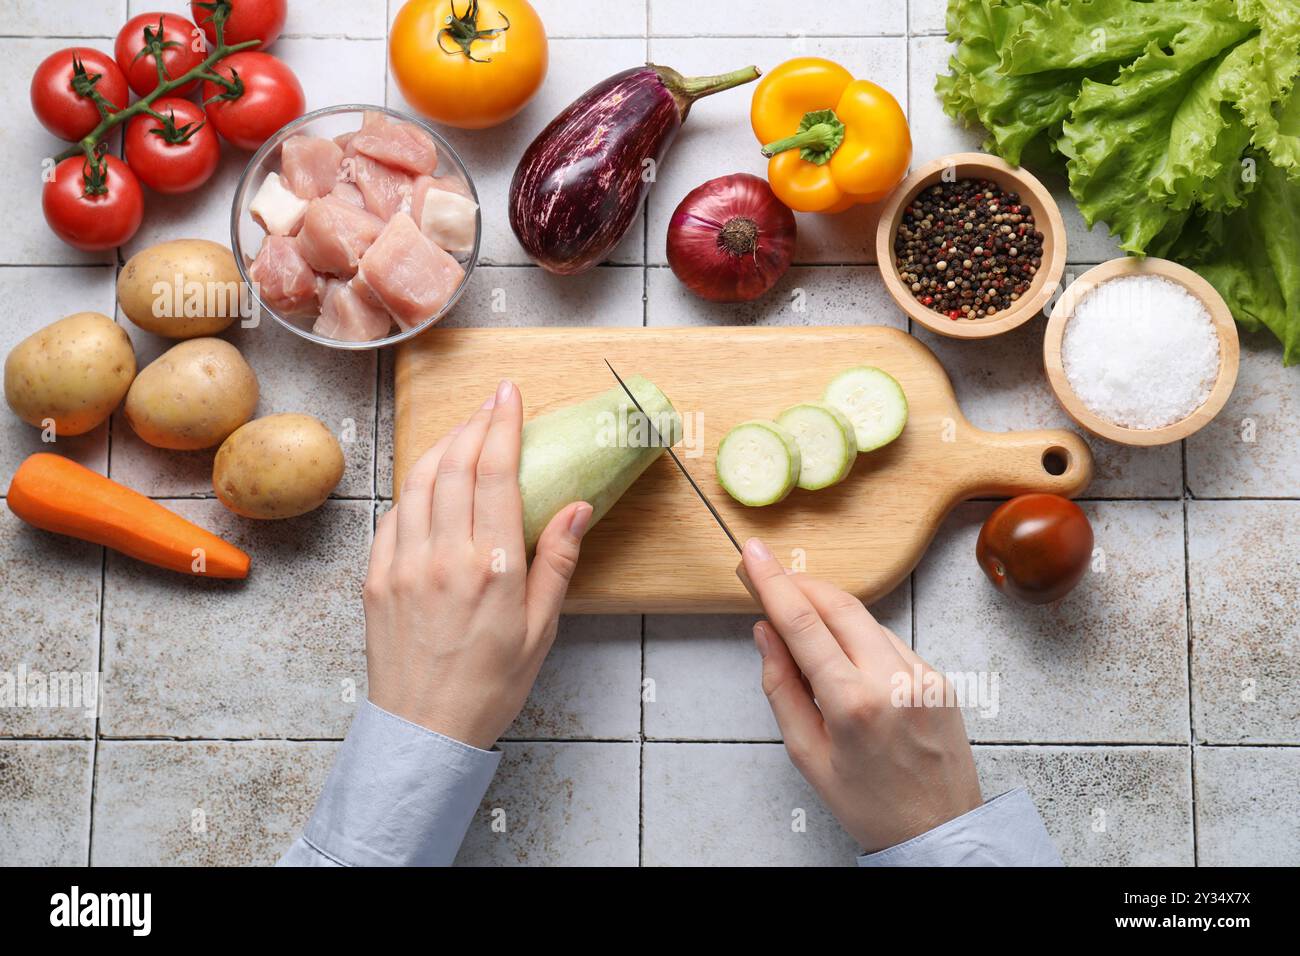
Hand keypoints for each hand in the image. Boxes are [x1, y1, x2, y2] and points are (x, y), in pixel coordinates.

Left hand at [363, 380, 592, 749]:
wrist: (424, 731)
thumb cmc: (491, 685)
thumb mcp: (542, 628)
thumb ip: (557, 561)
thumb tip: (576, 506)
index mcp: (492, 567)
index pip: (495, 474)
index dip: (502, 425)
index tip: (510, 396)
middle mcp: (443, 557)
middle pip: (456, 466)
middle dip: (475, 423)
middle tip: (492, 401)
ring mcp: (402, 564)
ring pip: (418, 482)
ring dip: (442, 446)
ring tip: (463, 430)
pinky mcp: (376, 578)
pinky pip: (393, 515)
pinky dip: (413, 487)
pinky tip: (429, 481)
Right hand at [741, 537, 981, 852]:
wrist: (941, 832)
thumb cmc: (870, 805)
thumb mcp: (808, 755)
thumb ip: (782, 688)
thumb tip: (766, 633)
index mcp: (854, 704)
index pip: (804, 624)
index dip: (772, 582)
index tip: (752, 554)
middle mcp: (893, 680)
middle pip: (838, 605)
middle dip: (800, 582)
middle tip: (768, 574)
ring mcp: (922, 675)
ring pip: (865, 619)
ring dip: (828, 609)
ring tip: (799, 618)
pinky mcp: (939, 677)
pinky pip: (889, 641)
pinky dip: (859, 637)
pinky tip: (843, 655)